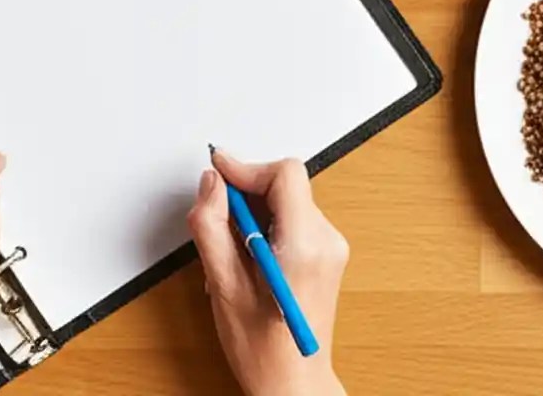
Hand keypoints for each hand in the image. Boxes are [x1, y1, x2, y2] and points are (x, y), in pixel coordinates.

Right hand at [188, 151, 348, 395]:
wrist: (293, 383)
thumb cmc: (263, 348)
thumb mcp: (223, 285)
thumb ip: (212, 226)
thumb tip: (211, 184)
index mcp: (305, 245)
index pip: (284, 175)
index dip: (246, 169)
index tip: (217, 174)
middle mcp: (326, 240)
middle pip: (285, 185)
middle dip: (246, 193)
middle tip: (219, 221)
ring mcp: (331, 247)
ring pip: (287, 200)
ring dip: (254, 213)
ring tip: (233, 253)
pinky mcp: (327, 254)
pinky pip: (293, 219)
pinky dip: (267, 226)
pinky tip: (249, 260)